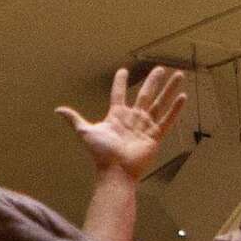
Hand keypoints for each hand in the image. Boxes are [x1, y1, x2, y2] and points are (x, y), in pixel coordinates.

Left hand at [56, 65, 187, 180]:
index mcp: (117, 116)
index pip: (118, 94)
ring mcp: (145, 127)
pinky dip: (175, 109)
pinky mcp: (155, 137)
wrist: (115, 172)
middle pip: (144, 95)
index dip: (119, 82)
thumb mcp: (86, 133)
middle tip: (160, 68)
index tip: (122, 71)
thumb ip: (75, 120)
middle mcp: (132, 119)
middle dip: (152, 81)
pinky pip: (167, 120)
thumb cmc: (101, 154)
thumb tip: (58, 110)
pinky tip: (183, 96)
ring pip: (159, 104)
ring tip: (178, 75)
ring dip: (169, 90)